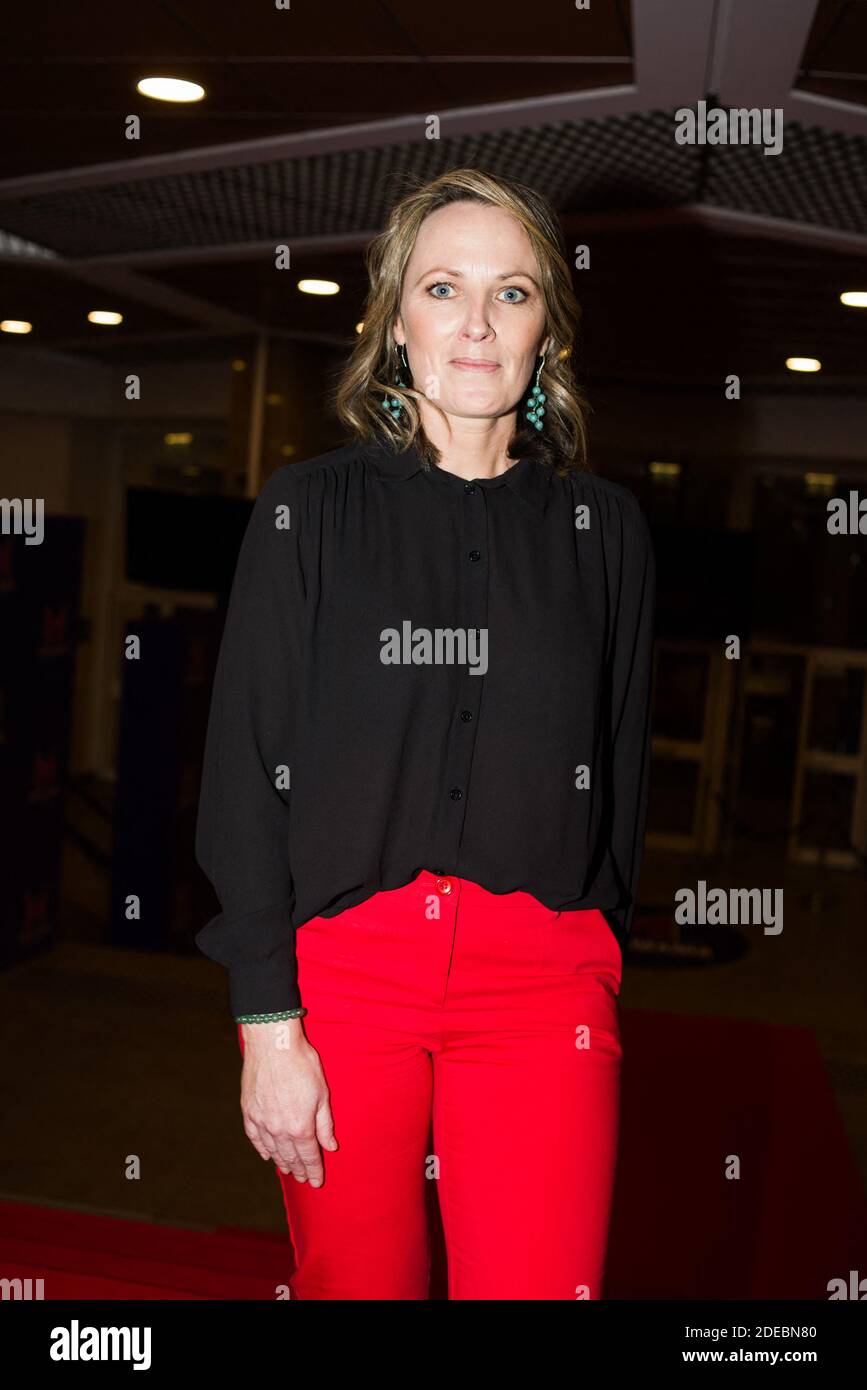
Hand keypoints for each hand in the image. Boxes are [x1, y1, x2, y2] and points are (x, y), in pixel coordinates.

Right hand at [239, 1018, 337, 1185]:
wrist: (273, 1045)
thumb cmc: (302, 1064)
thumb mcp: (322, 1093)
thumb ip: (324, 1124)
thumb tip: (330, 1146)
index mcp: (300, 1126)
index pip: (309, 1156)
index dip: (314, 1170)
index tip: (317, 1182)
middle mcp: (279, 1130)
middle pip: (290, 1156)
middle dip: (299, 1169)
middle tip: (303, 1179)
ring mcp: (261, 1122)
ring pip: (272, 1150)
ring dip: (281, 1162)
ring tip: (288, 1170)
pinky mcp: (249, 1111)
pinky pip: (255, 1137)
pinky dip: (262, 1148)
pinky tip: (267, 1155)